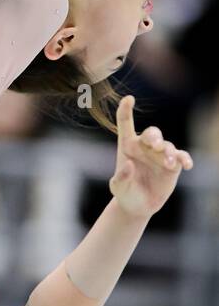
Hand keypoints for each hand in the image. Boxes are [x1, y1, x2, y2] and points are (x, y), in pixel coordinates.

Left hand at [108, 96, 192, 218]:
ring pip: (167, 146)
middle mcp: (145, 147)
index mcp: (128, 146)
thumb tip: (129, 164)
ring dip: (168, 153)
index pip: (126, 124)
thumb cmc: (125, 192)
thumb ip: (121, 177)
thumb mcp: (118, 187)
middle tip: (155, 145)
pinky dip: (184, 159)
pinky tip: (186, 165)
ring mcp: (160, 154)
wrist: (139, 206)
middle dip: (155, 137)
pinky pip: (181, 157)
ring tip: (168, 163)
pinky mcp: (173, 165)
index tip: (128, 98)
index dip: (126, 110)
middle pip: (152, 133)